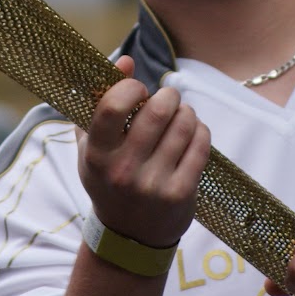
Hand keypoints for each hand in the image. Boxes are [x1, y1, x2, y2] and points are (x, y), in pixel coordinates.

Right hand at [78, 55, 211, 248]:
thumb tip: (127, 60)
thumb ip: (102, 100)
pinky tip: (193, 133)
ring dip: (187, 112)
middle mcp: (123, 171)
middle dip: (168, 96)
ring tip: (181, 116)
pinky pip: (201, 145)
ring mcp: (153, 185)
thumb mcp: (93, 144)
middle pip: (158, 111)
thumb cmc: (109, 177)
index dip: (131, 88)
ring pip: (184, 124)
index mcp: (96, 155)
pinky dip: (200, 131)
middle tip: (168, 99)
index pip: (112, 106)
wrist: (128, 235)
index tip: (138, 91)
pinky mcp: (180, 194)